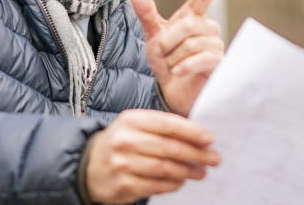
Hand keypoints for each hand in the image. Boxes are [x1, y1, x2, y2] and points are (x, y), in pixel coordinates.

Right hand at [85, 109, 219, 202]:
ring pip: (165, 168)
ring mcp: (123, 164)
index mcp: (131, 120)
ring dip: (188, 171)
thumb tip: (200, 137)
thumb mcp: (137, 126)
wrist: (89, 165)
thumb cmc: (123, 142)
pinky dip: (173, 184)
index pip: (167, 124)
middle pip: (169, 148)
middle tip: (214, 158)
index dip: (191, 132)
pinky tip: (182, 181)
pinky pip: (157, 185)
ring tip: (201, 172)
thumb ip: (164, 127)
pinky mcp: (123, 185)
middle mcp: (125, 140)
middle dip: (196, 154)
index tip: (210, 138)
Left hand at [129, 0, 224, 115]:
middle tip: (158, 53)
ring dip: (173, 58)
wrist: (173, 92)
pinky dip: (185, 65)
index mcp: (192, 18)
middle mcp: (208, 29)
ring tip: (171, 67)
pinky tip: (177, 71)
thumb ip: (146, 13)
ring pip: (192, 44)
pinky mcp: (218, 64)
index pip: (201, 0)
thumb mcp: (153, 35)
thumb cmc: (167, 61)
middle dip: (167, 40)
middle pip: (189, 25)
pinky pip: (202, 59)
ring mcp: (215, 46)